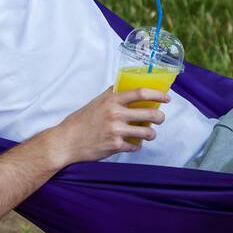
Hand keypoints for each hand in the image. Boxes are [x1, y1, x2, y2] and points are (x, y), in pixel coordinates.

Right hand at [52, 85, 169, 164]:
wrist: (67, 141)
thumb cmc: (80, 121)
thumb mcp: (96, 102)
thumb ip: (111, 94)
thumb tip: (124, 86)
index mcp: (112, 100)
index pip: (140, 92)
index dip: (158, 94)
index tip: (166, 97)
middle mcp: (115, 114)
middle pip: (150, 113)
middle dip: (160, 117)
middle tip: (160, 118)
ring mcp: (116, 131)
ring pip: (146, 132)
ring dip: (151, 134)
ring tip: (148, 134)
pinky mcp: (115, 146)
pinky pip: (134, 146)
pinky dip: (135, 146)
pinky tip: (132, 144)